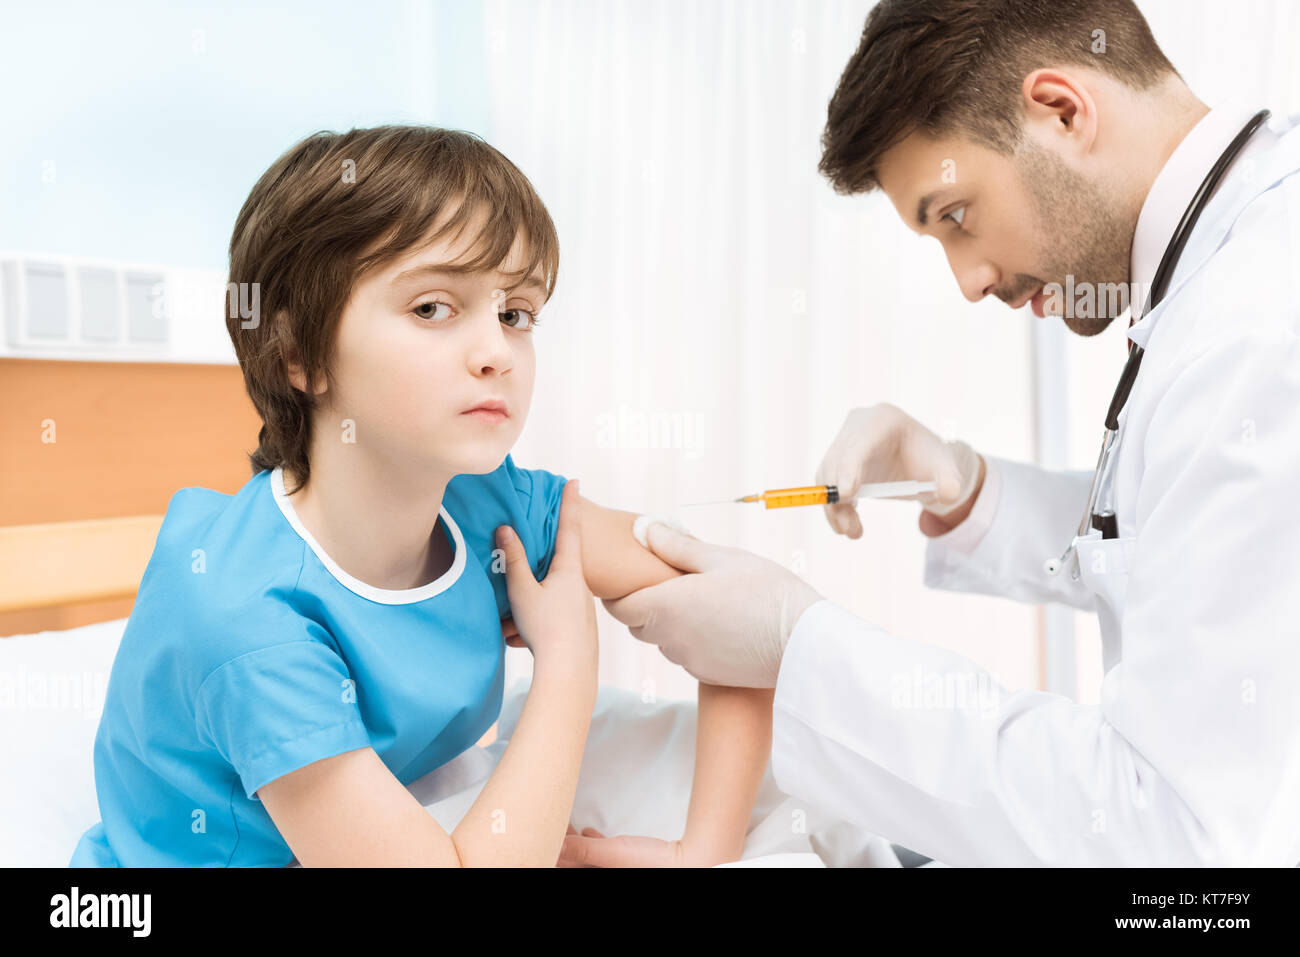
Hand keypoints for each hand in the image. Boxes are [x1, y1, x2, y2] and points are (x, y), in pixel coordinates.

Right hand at [495, 479, 596, 667]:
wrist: (569, 672)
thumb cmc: (545, 628)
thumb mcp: (523, 591)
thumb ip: (514, 560)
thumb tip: (506, 529)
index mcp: (569, 569)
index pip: (569, 526)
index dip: (569, 503)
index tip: (574, 481)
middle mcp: (580, 584)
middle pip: (555, 566)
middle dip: (534, 570)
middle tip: (522, 575)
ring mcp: (582, 606)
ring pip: (549, 596)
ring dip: (527, 609)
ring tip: (511, 629)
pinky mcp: (579, 627)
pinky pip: (552, 617)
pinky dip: (533, 625)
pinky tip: (520, 640)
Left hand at [558, 826, 705, 866]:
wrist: (689, 861)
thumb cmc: (651, 863)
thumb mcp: (611, 854)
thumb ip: (582, 849)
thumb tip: (554, 845)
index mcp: (594, 878)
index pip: (565, 866)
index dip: (551, 851)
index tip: (542, 831)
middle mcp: (601, 875)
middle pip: (573, 863)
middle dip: (561, 844)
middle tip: (552, 823)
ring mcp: (613, 871)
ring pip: (585, 857)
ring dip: (574, 842)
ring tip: (567, 825)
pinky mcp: (626, 864)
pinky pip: (601, 854)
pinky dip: (592, 843)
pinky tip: (589, 830)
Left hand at [602, 523, 821, 687]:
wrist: (804, 643)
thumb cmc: (765, 592)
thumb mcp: (721, 558)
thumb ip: (678, 547)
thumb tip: (646, 530)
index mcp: (665, 606)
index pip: (618, 606)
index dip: (618, 592)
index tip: (630, 576)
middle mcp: (669, 639)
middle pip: (638, 624)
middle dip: (646, 605)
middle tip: (670, 581)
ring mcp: (688, 661)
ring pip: (664, 641)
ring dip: (671, 623)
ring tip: (701, 600)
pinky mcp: (708, 676)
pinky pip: (688, 655)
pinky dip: (694, 640)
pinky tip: (721, 624)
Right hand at [815, 403, 983, 538]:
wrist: (921, 463)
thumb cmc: (932, 462)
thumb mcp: (946, 470)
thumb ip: (951, 481)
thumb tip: (947, 494)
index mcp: (884, 419)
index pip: (859, 443)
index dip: (849, 468)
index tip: (847, 495)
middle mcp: (858, 425)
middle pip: (837, 460)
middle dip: (839, 497)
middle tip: (849, 528)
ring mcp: (844, 441)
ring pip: (827, 476)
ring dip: (834, 508)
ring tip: (852, 531)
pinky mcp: (837, 460)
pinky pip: (827, 485)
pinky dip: (834, 508)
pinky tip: (847, 525)